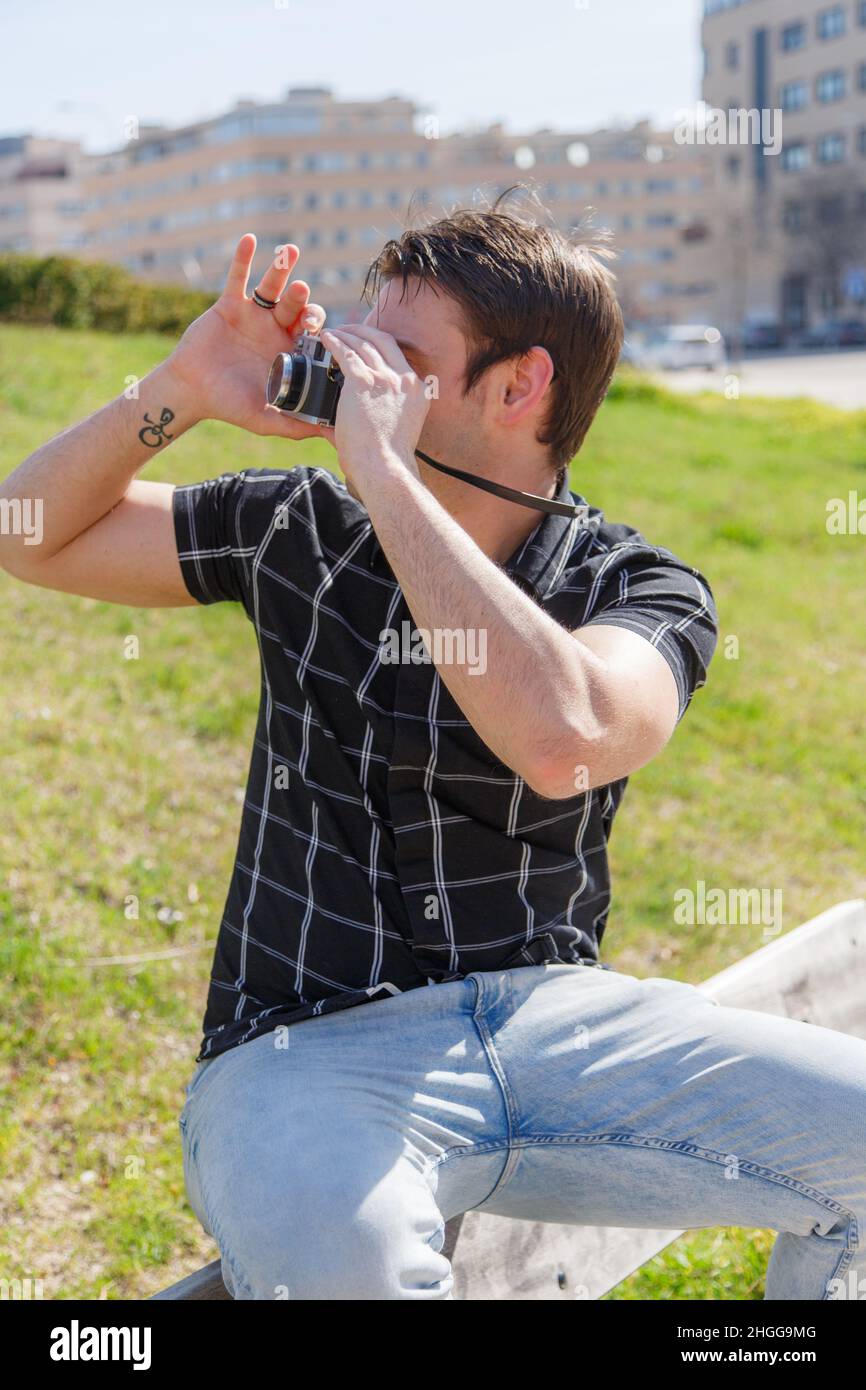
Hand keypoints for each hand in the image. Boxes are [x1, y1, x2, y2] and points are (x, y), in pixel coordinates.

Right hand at [166, 234, 326, 437]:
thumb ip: (297, 426)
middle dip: (301, 299)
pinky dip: (243, 259)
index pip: (312, 333)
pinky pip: (238, 277)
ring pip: (271, 287)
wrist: (192, 392)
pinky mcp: (228, 303)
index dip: (317, 326)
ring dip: (281, 269)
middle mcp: (275, 329)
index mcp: (289, 351)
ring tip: (289, 252)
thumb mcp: (268, 419)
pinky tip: (250, 240)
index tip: (316, 327)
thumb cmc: (230, 406)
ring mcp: (253, 314)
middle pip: (295, 306)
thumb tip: (334, 439)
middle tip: (303, 295)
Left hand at [319, 325, 428, 490]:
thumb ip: (384, 417)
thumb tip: (349, 420)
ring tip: (334, 332)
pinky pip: (346, 353)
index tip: (368, 344)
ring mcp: (385, 379)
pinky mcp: (363, 382)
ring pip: (364, 343)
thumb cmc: (387, 461)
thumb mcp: (399, 431)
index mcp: (418, 391)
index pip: (399, 358)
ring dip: (347, 333)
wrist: (385, 468)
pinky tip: (325, 338)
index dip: (381, 346)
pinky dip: (335, 342)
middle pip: (384, 341)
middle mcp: (405, 380)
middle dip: (365, 331)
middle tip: (349, 331)